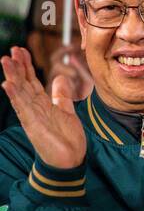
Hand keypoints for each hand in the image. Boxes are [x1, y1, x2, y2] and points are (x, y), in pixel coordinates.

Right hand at [1, 46, 85, 169]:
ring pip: (19, 92)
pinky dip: (15, 96)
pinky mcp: (32, 125)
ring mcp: (31, 116)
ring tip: (5, 60)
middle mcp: (34, 108)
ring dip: (12, 76)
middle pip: (23, 83)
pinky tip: (7, 84)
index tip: (22, 50)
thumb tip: (60, 78)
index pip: (31, 80)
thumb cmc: (66, 138)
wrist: (70, 160)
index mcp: (42, 104)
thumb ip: (62, 96)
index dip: (27, 66)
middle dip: (18, 66)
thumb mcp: (66, 111)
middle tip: (12, 49)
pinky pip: (22, 108)